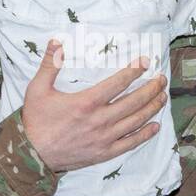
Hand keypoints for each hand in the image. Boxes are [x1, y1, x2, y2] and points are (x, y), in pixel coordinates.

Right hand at [22, 40, 167, 172]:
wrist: (32, 154)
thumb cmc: (35, 121)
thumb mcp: (37, 89)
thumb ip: (50, 64)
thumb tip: (57, 41)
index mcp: (86, 102)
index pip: (118, 83)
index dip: (134, 70)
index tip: (145, 62)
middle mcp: (100, 120)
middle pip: (133, 101)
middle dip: (151, 88)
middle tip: (162, 79)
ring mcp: (104, 138)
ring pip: (135, 121)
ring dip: (152, 108)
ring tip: (163, 97)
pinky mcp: (104, 152)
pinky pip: (130, 143)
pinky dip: (144, 135)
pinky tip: (155, 127)